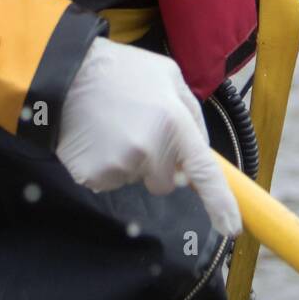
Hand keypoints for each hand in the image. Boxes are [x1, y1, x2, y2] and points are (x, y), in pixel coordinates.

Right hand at [55, 37, 242, 237]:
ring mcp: (120, 167)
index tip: (231, 227)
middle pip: (166, 182)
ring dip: (130, 160)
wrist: (67, 73)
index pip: (204, 172)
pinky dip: (106, 164)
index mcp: (173, 124)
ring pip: (137, 179)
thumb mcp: (168, 75)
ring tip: (113, 126)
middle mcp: (150, 151)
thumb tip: (200, 151)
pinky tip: (97, 137)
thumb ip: (191, 113)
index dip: (220, 203)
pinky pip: (110, 181)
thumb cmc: (123, 71)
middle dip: (159, 163)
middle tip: (138, 127)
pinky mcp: (94, 177)